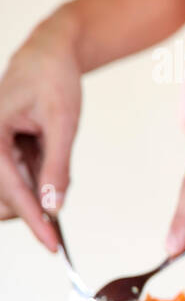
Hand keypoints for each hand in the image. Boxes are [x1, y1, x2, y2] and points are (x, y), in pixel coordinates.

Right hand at [0, 10, 83, 251]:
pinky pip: (21, 174)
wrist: (49, 54)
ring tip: (52, 155)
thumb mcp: (62, 122)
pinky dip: (40, 177)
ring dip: (38, 189)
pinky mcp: (4, 147)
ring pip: (14, 187)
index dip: (34, 219)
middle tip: (56, 199)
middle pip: (6, 193)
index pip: (11, 189)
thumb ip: (57, 166)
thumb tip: (54, 207)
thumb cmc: (54, 81)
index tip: (52, 246)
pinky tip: (50, 158)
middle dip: (32, 205)